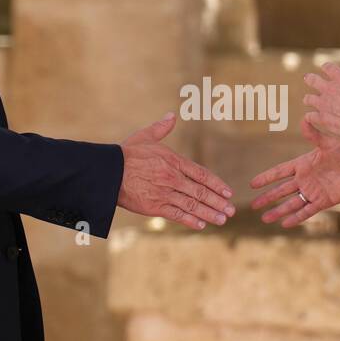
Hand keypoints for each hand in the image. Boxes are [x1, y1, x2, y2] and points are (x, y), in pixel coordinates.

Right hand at [118, 112, 234, 230]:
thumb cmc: (126, 154)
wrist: (108, 172)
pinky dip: (190, 220)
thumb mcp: (145, 137)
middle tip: (231, 210)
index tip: (228, 192)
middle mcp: (172, 177)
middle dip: (218, 201)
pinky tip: (202, 224)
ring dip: (210, 213)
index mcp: (173, 161)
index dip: (216, 184)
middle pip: (200, 191)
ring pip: (192, 204)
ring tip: (223, 219)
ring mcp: (164, 193)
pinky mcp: (155, 206)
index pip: (201, 174)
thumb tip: (172, 116)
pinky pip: (177, 214)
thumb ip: (161, 128)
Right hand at [249, 119, 339, 227]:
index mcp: (303, 164)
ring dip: (278, 211)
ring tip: (264, 218)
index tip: (253, 184)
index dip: (266, 178)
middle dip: (267, 197)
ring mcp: (313, 191)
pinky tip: (284, 224)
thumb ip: (314, 133)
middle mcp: (305, 179)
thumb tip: (304, 118)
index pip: (280, 172)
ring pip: (291, 203)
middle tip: (253, 205)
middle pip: (282, 190)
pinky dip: (296, 218)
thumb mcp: (327, 142)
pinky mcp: (323, 201)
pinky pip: (307, 211)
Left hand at [303, 51, 339, 141]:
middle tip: (310, 80)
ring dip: (310, 99)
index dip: (327, 68)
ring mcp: (323, 104)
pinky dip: (312, 117)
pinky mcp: (322, 119)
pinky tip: (315, 118)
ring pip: (308, 99)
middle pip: (311, 79)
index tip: (327, 70)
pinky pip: (310, 116)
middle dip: (310, 79)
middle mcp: (329, 89)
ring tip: (311, 101)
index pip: (327, 67)